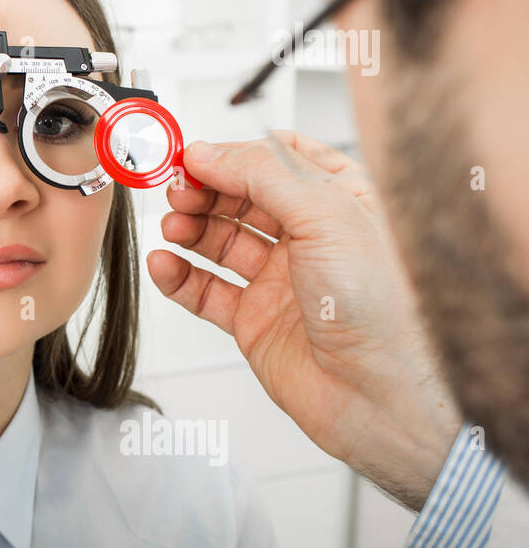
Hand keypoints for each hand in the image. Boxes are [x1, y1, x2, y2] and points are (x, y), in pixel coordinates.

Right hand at [147, 132, 461, 510]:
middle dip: (204, 189)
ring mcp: (281, 280)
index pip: (277, 159)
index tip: (196, 153)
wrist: (381, 395)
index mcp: (340, 201)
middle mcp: (311, 237)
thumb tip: (210, 152)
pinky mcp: (255, 321)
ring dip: (189, 228)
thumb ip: (261, 174)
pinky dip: (178, 276)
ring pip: (219, 241)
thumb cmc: (384, 307)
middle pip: (240, 198)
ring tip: (172, 226)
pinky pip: (205, 290)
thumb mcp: (325, 213)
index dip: (234, 153)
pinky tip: (163, 264)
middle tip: (176, 188)